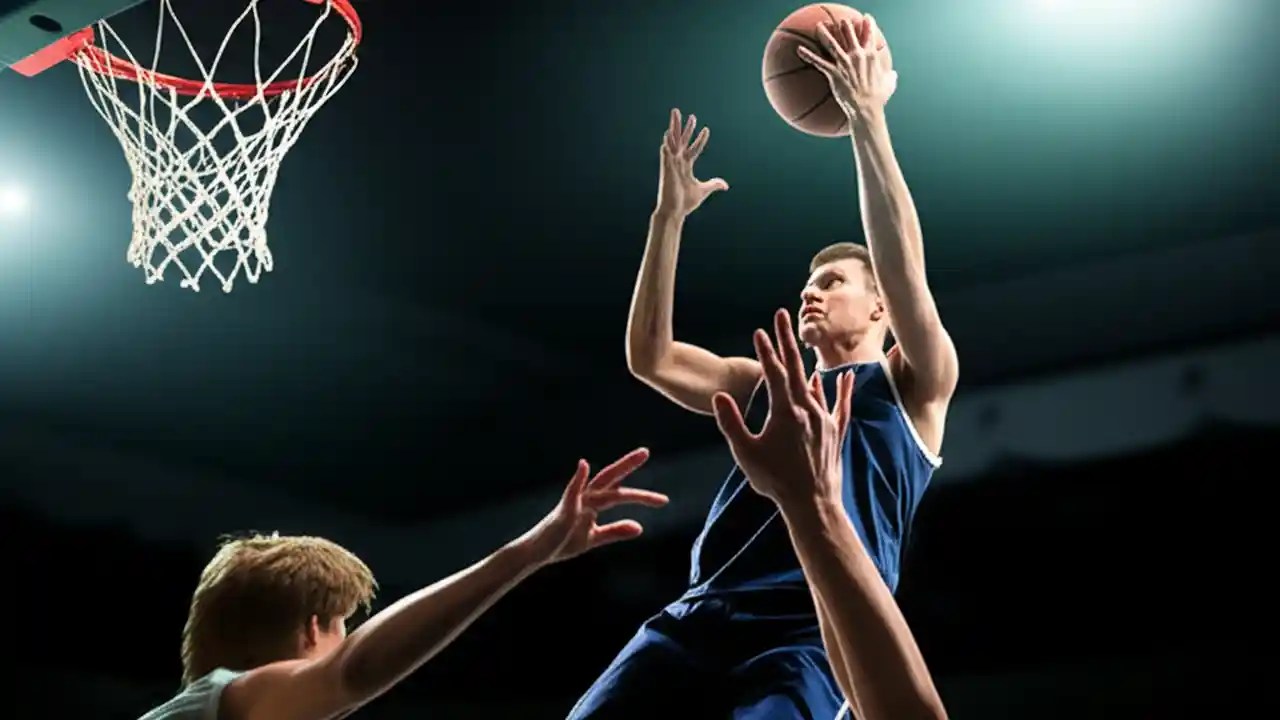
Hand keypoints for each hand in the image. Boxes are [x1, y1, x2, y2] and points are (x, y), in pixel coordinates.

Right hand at [516, 448, 668, 565]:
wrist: (537, 554)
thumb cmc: (561, 542)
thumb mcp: (594, 539)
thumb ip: (615, 531)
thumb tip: (639, 527)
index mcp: (594, 505)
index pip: (619, 493)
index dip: (641, 494)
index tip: (663, 500)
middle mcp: (586, 498)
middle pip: (610, 478)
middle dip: (628, 465)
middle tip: (646, 452)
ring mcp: (574, 502)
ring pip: (600, 484)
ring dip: (618, 470)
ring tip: (633, 459)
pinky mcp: (563, 510)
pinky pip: (571, 492)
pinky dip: (577, 478)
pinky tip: (584, 466)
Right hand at [657, 108, 728, 216]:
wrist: (675, 212)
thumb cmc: (685, 203)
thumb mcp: (703, 190)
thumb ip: (713, 184)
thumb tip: (725, 185)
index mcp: (686, 166)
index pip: (694, 148)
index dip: (700, 139)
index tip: (706, 129)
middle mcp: (678, 162)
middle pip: (682, 140)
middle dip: (686, 128)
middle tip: (691, 115)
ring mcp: (671, 163)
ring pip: (673, 141)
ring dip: (674, 127)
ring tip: (676, 113)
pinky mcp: (667, 168)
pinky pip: (666, 152)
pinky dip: (667, 143)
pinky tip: (667, 133)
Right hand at [710, 309, 853, 506]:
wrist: (812, 502)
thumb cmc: (775, 480)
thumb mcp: (745, 452)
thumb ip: (731, 422)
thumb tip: (719, 396)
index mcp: (785, 411)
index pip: (773, 372)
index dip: (765, 350)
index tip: (758, 331)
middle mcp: (808, 409)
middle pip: (795, 367)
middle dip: (786, 340)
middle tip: (782, 315)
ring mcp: (824, 419)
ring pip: (816, 384)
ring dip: (805, 365)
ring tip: (800, 349)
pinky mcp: (835, 432)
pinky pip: (841, 405)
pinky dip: (842, 389)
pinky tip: (844, 377)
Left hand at [797, 15, 896, 120]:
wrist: (866, 108)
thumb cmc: (878, 99)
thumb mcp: (889, 85)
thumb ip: (891, 77)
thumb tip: (894, 74)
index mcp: (871, 56)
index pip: (870, 36)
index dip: (868, 25)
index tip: (867, 18)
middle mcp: (857, 55)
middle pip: (850, 35)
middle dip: (846, 26)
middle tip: (842, 20)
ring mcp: (845, 63)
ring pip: (832, 43)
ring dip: (825, 33)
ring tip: (819, 26)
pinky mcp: (834, 72)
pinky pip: (818, 62)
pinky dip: (808, 55)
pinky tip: (799, 50)